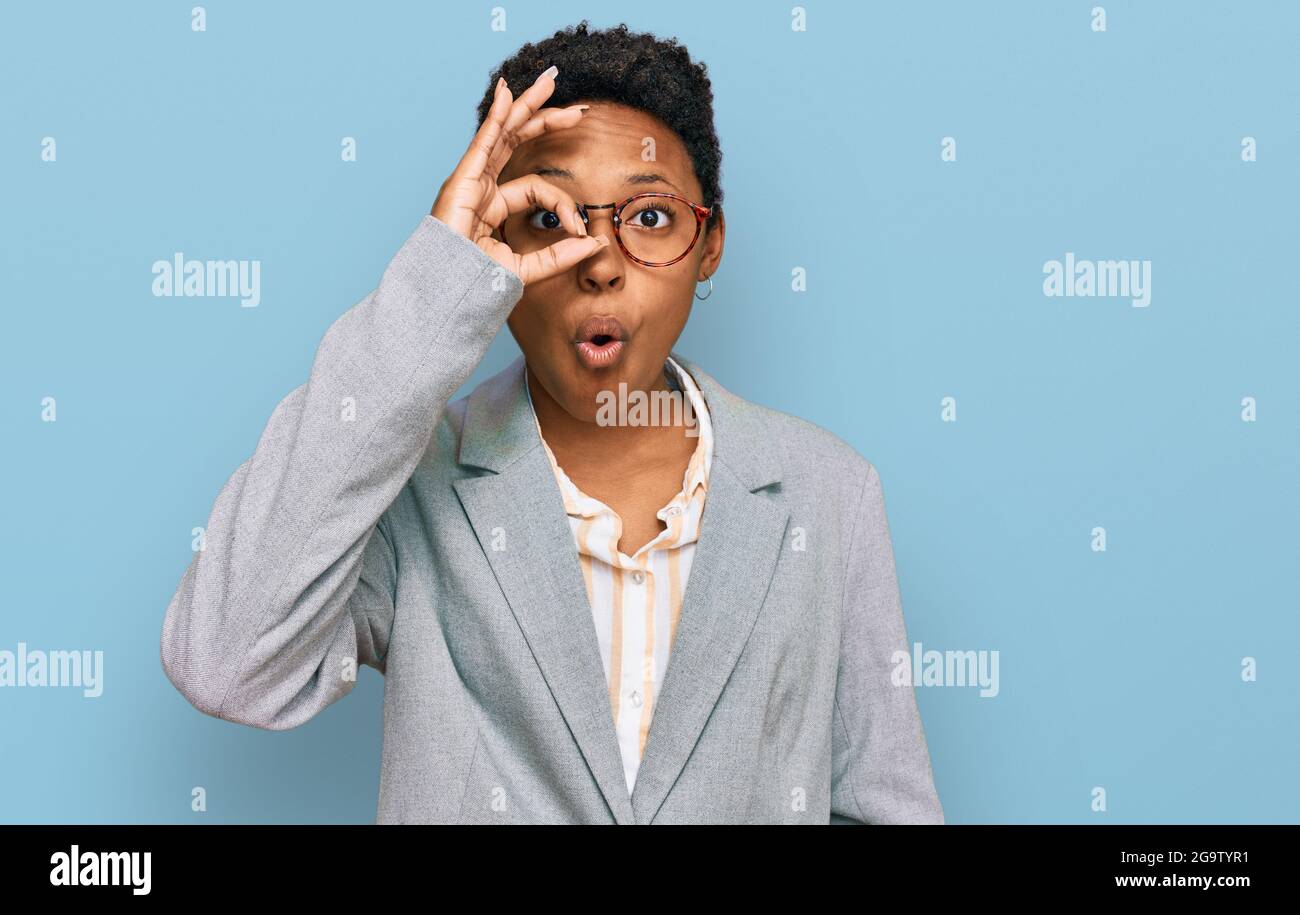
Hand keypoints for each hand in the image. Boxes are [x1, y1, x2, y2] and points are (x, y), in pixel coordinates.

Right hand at [430, 67, 608, 284]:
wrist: (448, 292)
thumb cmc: (477, 284)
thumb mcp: (529, 269)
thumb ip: (560, 255)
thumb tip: (595, 243)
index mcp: (495, 206)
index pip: (538, 188)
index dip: (563, 203)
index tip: (580, 228)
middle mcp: (483, 187)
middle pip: (517, 141)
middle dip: (545, 119)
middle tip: (577, 108)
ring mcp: (471, 180)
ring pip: (504, 132)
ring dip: (527, 105)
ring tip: (549, 81)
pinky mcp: (463, 180)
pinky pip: (484, 140)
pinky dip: (497, 115)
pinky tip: (508, 92)